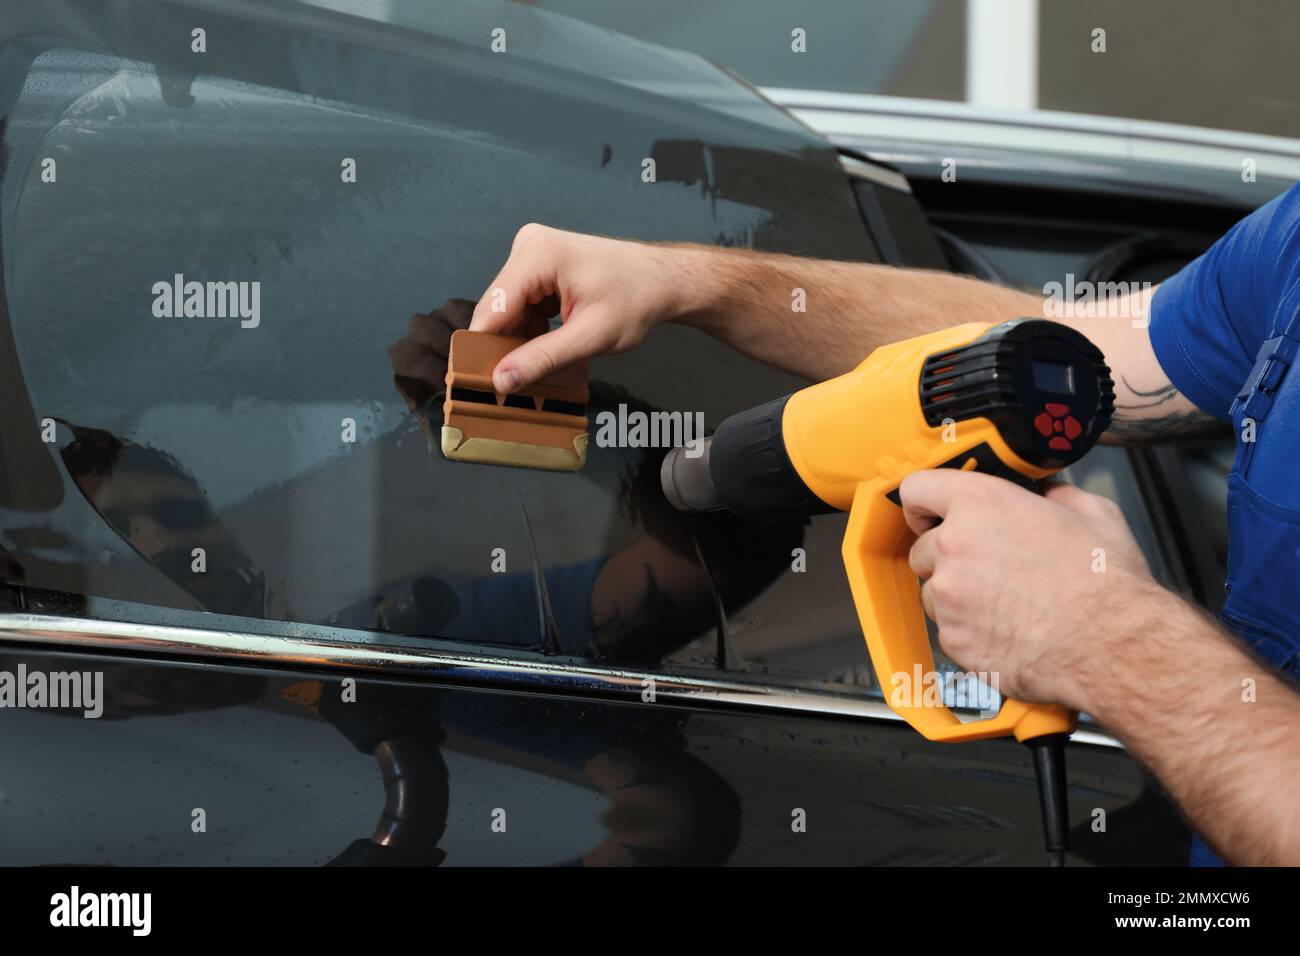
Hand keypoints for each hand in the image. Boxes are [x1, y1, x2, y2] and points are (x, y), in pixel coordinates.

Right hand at [469, 224, 697, 391]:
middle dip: (503, 345)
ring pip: (507, 310)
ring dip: (519, 339)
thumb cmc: (636, 301)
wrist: (661, 280)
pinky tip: (550, 343)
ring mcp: (532, 253)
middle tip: (514, 384)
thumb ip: (544, 358)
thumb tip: (501, 380)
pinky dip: (530, 328)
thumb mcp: (592, 337)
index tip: (478, 384)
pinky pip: (520, 304)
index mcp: (539, 254)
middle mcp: (528, 246)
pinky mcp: (538, 265)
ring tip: (542, 361)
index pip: (492, 308)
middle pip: (497, 308)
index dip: (483, 347)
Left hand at [900, 470, 1160, 709]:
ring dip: (958, 596)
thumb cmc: (1105, 586)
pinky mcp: (953, 639)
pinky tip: (1008, 628)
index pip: (917, 489)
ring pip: (935, 592)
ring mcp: (949, 597)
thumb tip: (1047, 493)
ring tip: (1007, 602)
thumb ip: (1055, 494)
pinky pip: (948, 630)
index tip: (930, 513)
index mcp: (981, 505)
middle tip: (990, 566)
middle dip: (948, 556)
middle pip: (923, 547)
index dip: (924, 503)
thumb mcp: (1092, 513)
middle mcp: (954, 547)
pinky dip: (970, 631)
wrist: (1113, 648)